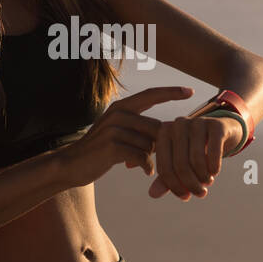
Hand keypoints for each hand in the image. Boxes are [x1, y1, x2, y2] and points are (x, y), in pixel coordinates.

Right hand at [58, 86, 193, 188]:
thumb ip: (140, 127)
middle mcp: (118, 113)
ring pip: (150, 145)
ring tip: (137, 163)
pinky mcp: (113, 146)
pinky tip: (143, 170)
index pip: (151, 94)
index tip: (190, 91)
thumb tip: (169, 131)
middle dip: (159, 146)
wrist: (72, 164)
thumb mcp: (119, 132)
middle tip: (150, 158)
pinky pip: (142, 157)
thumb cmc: (101, 150)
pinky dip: (146, 166)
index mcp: (121, 106)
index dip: (171, 92)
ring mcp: (114, 129)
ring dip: (149, 158)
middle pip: (156, 128)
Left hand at [148, 115, 242, 199]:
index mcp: (164, 133)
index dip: (174, 187)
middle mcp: (178, 124)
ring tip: (208, 182)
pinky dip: (214, 167)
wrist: (221, 131)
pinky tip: (215, 172)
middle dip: (191, 185)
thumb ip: (166, 178)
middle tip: (200, 193)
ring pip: (196, 160)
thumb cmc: (195, 150)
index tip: (186, 197)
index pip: (164, 168)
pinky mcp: (216, 125)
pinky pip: (213, 152)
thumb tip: (152, 194)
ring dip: (203, 178)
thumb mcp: (179, 163)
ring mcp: (197, 122)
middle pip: (180, 165)